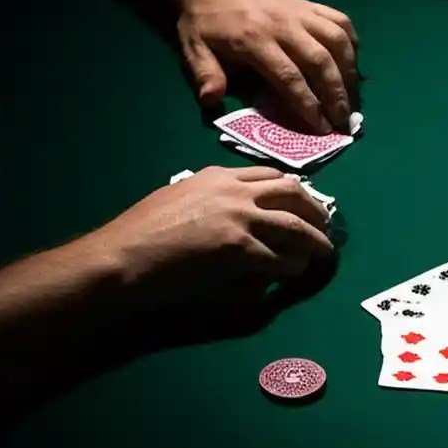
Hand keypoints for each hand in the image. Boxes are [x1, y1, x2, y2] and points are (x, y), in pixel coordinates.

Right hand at [89, 166, 332, 303]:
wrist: (122, 257)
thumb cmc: (138, 233)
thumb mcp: (176, 197)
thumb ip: (207, 198)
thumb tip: (229, 212)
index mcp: (217, 176)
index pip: (270, 175)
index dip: (292, 190)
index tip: (303, 203)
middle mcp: (234, 191)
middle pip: (293, 193)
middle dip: (315, 209)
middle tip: (324, 225)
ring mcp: (240, 218)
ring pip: (296, 226)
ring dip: (315, 241)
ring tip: (325, 252)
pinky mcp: (240, 249)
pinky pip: (281, 259)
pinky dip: (293, 267)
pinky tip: (296, 273)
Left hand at [177, 0, 358, 133]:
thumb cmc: (203, 19)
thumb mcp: (192, 48)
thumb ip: (205, 74)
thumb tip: (211, 100)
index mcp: (255, 39)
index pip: (289, 77)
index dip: (309, 105)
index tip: (322, 128)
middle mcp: (284, 25)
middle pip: (320, 61)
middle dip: (336, 94)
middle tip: (344, 121)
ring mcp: (299, 12)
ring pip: (336, 40)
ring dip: (350, 71)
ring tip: (353, 97)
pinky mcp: (308, 4)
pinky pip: (339, 20)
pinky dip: (351, 42)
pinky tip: (352, 63)